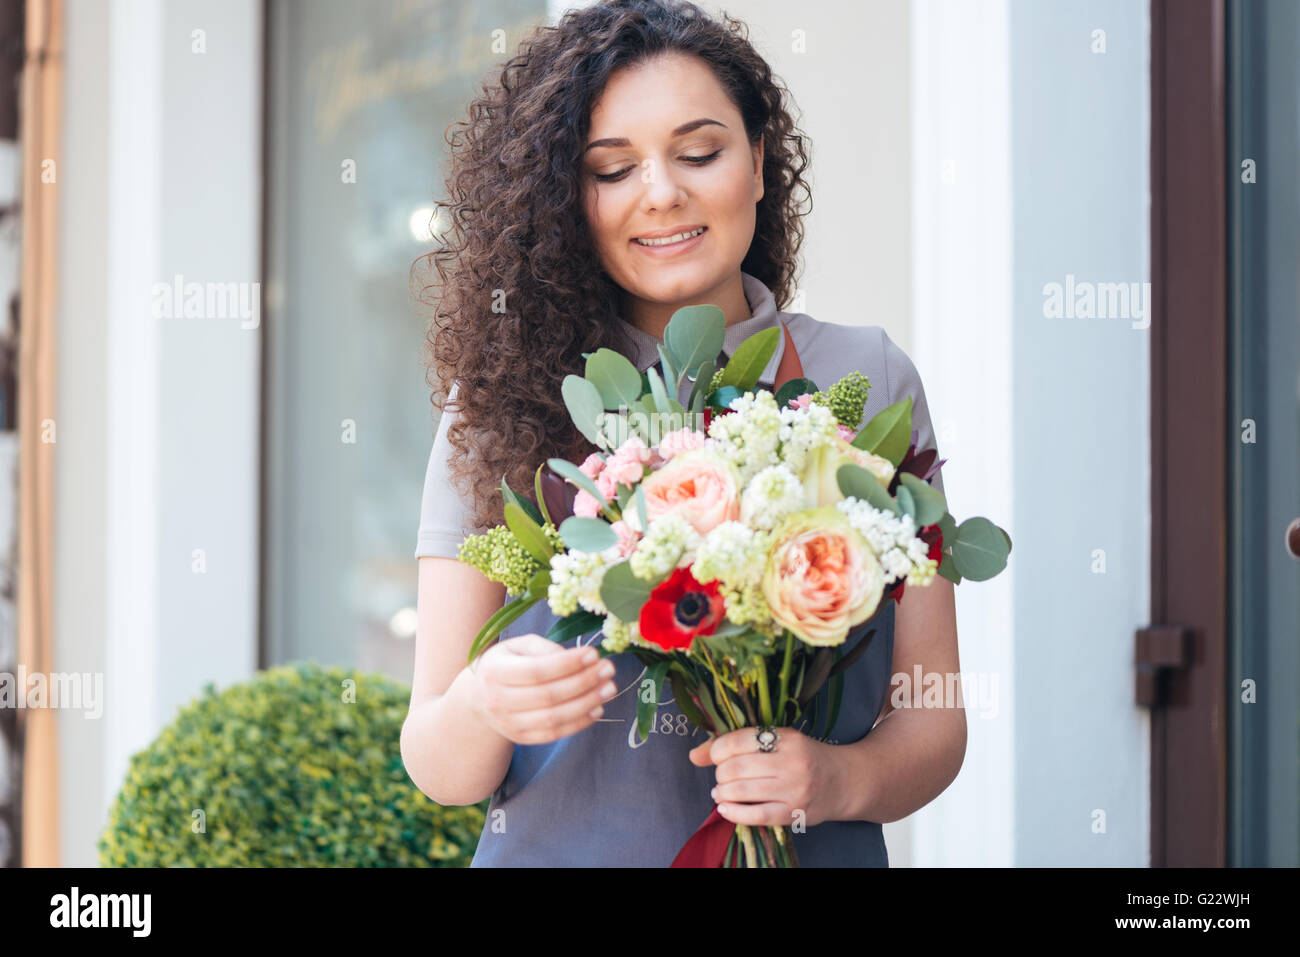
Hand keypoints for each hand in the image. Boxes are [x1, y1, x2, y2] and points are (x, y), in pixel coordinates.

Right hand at [469, 633, 616, 744]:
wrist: (479, 697)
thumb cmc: (506, 663)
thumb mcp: (518, 646)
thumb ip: (543, 648)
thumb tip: (574, 658)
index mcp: (495, 671)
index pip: (537, 671)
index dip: (568, 664)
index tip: (594, 654)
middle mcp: (498, 701)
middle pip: (548, 696)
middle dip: (584, 682)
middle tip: (609, 670)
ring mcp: (509, 723)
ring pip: (553, 718)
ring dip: (586, 704)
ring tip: (609, 689)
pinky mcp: (521, 738)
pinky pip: (554, 734)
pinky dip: (579, 723)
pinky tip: (597, 709)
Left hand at [687, 726, 841, 827]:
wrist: (844, 781)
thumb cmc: (804, 757)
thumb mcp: (779, 741)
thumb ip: (738, 743)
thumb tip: (694, 755)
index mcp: (787, 737)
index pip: (739, 740)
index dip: (717, 749)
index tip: (715, 755)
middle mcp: (792, 762)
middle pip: (737, 768)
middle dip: (720, 774)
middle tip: (721, 777)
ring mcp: (794, 789)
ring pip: (743, 791)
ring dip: (723, 793)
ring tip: (721, 792)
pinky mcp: (795, 813)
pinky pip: (756, 816)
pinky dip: (734, 813)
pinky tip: (726, 809)